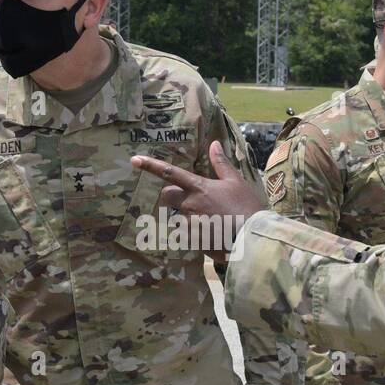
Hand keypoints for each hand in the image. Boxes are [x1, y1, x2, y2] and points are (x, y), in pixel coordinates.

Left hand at [131, 141, 262, 255]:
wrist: (251, 238)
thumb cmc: (246, 207)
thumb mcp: (235, 182)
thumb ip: (221, 163)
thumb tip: (214, 144)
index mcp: (198, 187)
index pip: (170, 173)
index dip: (150, 165)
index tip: (134, 160)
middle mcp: (189, 204)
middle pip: (167, 195)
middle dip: (174, 196)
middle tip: (194, 201)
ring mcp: (188, 223)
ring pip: (177, 215)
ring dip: (188, 216)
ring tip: (210, 221)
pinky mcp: (191, 240)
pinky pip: (185, 234)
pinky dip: (194, 232)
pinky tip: (211, 233)